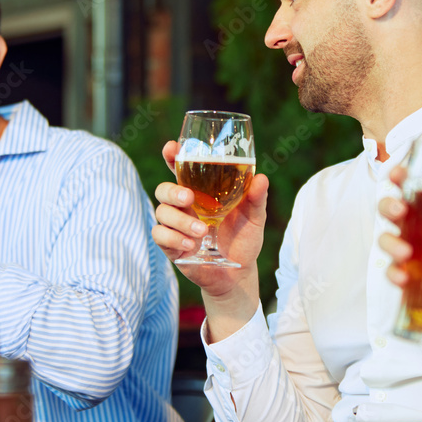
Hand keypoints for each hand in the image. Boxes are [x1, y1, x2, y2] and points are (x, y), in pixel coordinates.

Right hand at [152, 141, 267, 340]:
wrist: (239, 273)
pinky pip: (160, 235)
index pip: (181, 169)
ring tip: (202, 231)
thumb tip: (261, 178)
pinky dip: (174, 238)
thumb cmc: (244, 238)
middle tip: (188, 197)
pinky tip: (191, 245)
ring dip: (180, 220)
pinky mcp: (171, 246)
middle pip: (163, 189)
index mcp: (201, 192)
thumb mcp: (255, 217)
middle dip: (172, 191)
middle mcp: (185, 206)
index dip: (172, 156)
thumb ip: (256, 198)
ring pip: (161, 212)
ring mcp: (176, 226)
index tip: (171, 148)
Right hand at [377, 166, 421, 357]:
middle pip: (389, 209)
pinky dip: (393, 273)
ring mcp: (407, 250)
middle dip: (389, 206)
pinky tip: (403, 278)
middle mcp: (414, 226)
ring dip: (390, 243)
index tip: (397, 173)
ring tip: (406, 252)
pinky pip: (391, 271)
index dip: (397, 176)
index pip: (409, 186)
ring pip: (385, 239)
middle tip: (400, 211)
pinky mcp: (407, 275)